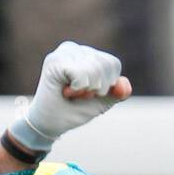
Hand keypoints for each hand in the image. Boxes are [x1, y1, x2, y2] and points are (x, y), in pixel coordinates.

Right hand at [8, 40, 131, 154]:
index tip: (87, 93)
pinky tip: (65, 90)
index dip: (106, 86)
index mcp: (87, 55)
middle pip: (106, 66)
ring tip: (70, 92)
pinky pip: (81, 75)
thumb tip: (125, 85)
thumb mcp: (100, 103)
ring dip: (86, 90)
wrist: (48, 125)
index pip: (113, 65)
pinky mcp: (55, 60)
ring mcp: (64, 52)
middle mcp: (75, 48)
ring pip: (95, 70)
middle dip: (97, 88)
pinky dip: (77, 89)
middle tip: (77, 94)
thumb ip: (115, 93)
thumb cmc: (72, 111)